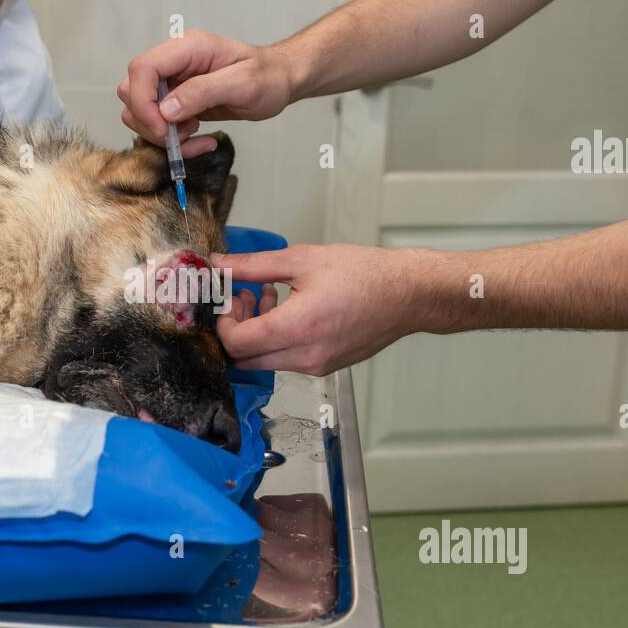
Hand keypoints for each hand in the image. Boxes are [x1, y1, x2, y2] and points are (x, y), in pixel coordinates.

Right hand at [117, 30, 295, 157]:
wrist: (279, 80)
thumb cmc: (268, 77)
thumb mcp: (243, 83)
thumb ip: (203, 92)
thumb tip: (166, 110)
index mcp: (187, 48)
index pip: (142, 68)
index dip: (143, 102)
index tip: (164, 128)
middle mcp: (174, 62)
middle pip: (132, 91)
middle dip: (151, 122)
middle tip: (182, 135)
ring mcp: (172, 81)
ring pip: (139, 111)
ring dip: (162, 133)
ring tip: (195, 135)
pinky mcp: (176, 100)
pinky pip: (157, 123)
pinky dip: (173, 139)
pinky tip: (199, 138)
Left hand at [214, 244, 422, 375]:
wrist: (409, 295)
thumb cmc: (365, 274)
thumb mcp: (302, 259)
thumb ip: (253, 265)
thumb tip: (219, 263)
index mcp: (297, 329)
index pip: (236, 343)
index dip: (222, 322)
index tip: (228, 297)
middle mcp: (305, 357)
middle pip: (245, 359)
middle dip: (235, 329)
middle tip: (242, 296)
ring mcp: (316, 366)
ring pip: (264, 361)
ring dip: (257, 332)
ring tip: (268, 295)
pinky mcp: (326, 367)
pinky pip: (287, 361)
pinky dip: (277, 339)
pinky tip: (290, 308)